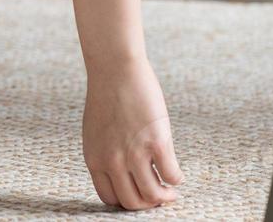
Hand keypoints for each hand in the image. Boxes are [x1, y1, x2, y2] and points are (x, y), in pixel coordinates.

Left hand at [82, 55, 184, 210]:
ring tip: (171, 190)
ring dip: (165, 196)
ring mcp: (134, 153)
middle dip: (148, 204)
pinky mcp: (156, 142)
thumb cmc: (107, 95)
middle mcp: (112, 161)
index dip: (127, 201)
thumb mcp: (97, 131)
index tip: (138, 195)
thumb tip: (126, 174)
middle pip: (132, 202)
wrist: (115, 68)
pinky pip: (171, 174)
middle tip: (159, 196)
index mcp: (94, 159)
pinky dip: (177, 179)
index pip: (110, 198)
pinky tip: (177, 173)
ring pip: (152, 194)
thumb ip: (107, 154)